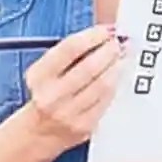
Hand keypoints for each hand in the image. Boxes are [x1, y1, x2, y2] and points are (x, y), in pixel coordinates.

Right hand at [22, 24, 125, 152]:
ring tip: (122, 57)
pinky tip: (118, 77)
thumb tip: (102, 36)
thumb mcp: (45, 71)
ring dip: (117, 67)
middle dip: (109, 51)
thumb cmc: (46, 94)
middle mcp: (52, 95)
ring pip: (102, 85)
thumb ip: (69, 54)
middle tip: (120, 43)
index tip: (107, 30)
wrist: (39, 131)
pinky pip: (106, 101)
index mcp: (40, 76)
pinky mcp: (84, 126)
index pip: (69, 48)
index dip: (92, 36)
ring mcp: (69, 113)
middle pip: (89, 66)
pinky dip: (115, 85)